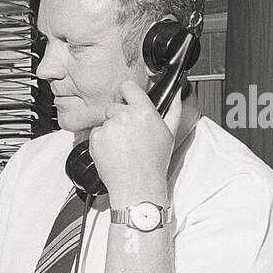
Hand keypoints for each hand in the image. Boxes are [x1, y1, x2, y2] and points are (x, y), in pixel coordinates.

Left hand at [89, 78, 177, 204]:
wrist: (137, 185)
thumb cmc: (153, 163)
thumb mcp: (169, 133)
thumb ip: (173, 109)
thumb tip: (177, 92)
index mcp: (144, 112)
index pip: (128, 86)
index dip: (127, 94)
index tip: (128, 100)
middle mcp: (124, 116)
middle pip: (114, 106)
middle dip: (118, 117)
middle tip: (128, 135)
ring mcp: (108, 127)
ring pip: (104, 121)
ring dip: (110, 130)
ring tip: (122, 147)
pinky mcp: (96, 138)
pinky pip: (95, 134)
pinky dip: (101, 142)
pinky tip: (113, 152)